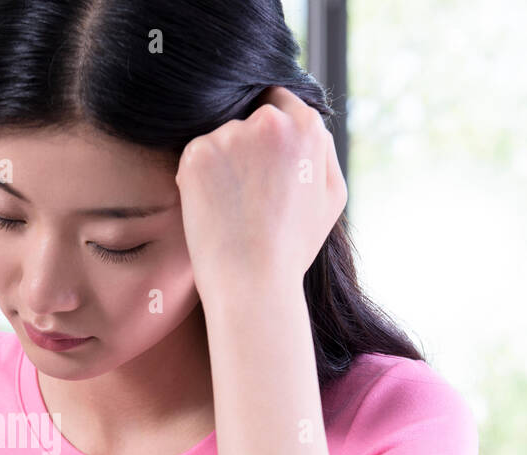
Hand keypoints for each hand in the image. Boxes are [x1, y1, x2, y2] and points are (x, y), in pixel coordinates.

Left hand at [175, 86, 346, 290]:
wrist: (252, 281)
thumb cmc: (292, 247)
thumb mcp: (331, 196)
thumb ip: (321, 150)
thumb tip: (305, 121)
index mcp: (308, 127)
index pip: (279, 101)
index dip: (266, 130)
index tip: (259, 155)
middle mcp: (270, 122)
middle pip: (247, 116)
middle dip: (244, 145)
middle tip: (246, 192)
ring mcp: (231, 135)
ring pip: (219, 137)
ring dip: (220, 162)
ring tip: (231, 207)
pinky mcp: (197, 153)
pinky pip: (195, 156)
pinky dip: (197, 177)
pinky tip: (212, 208)